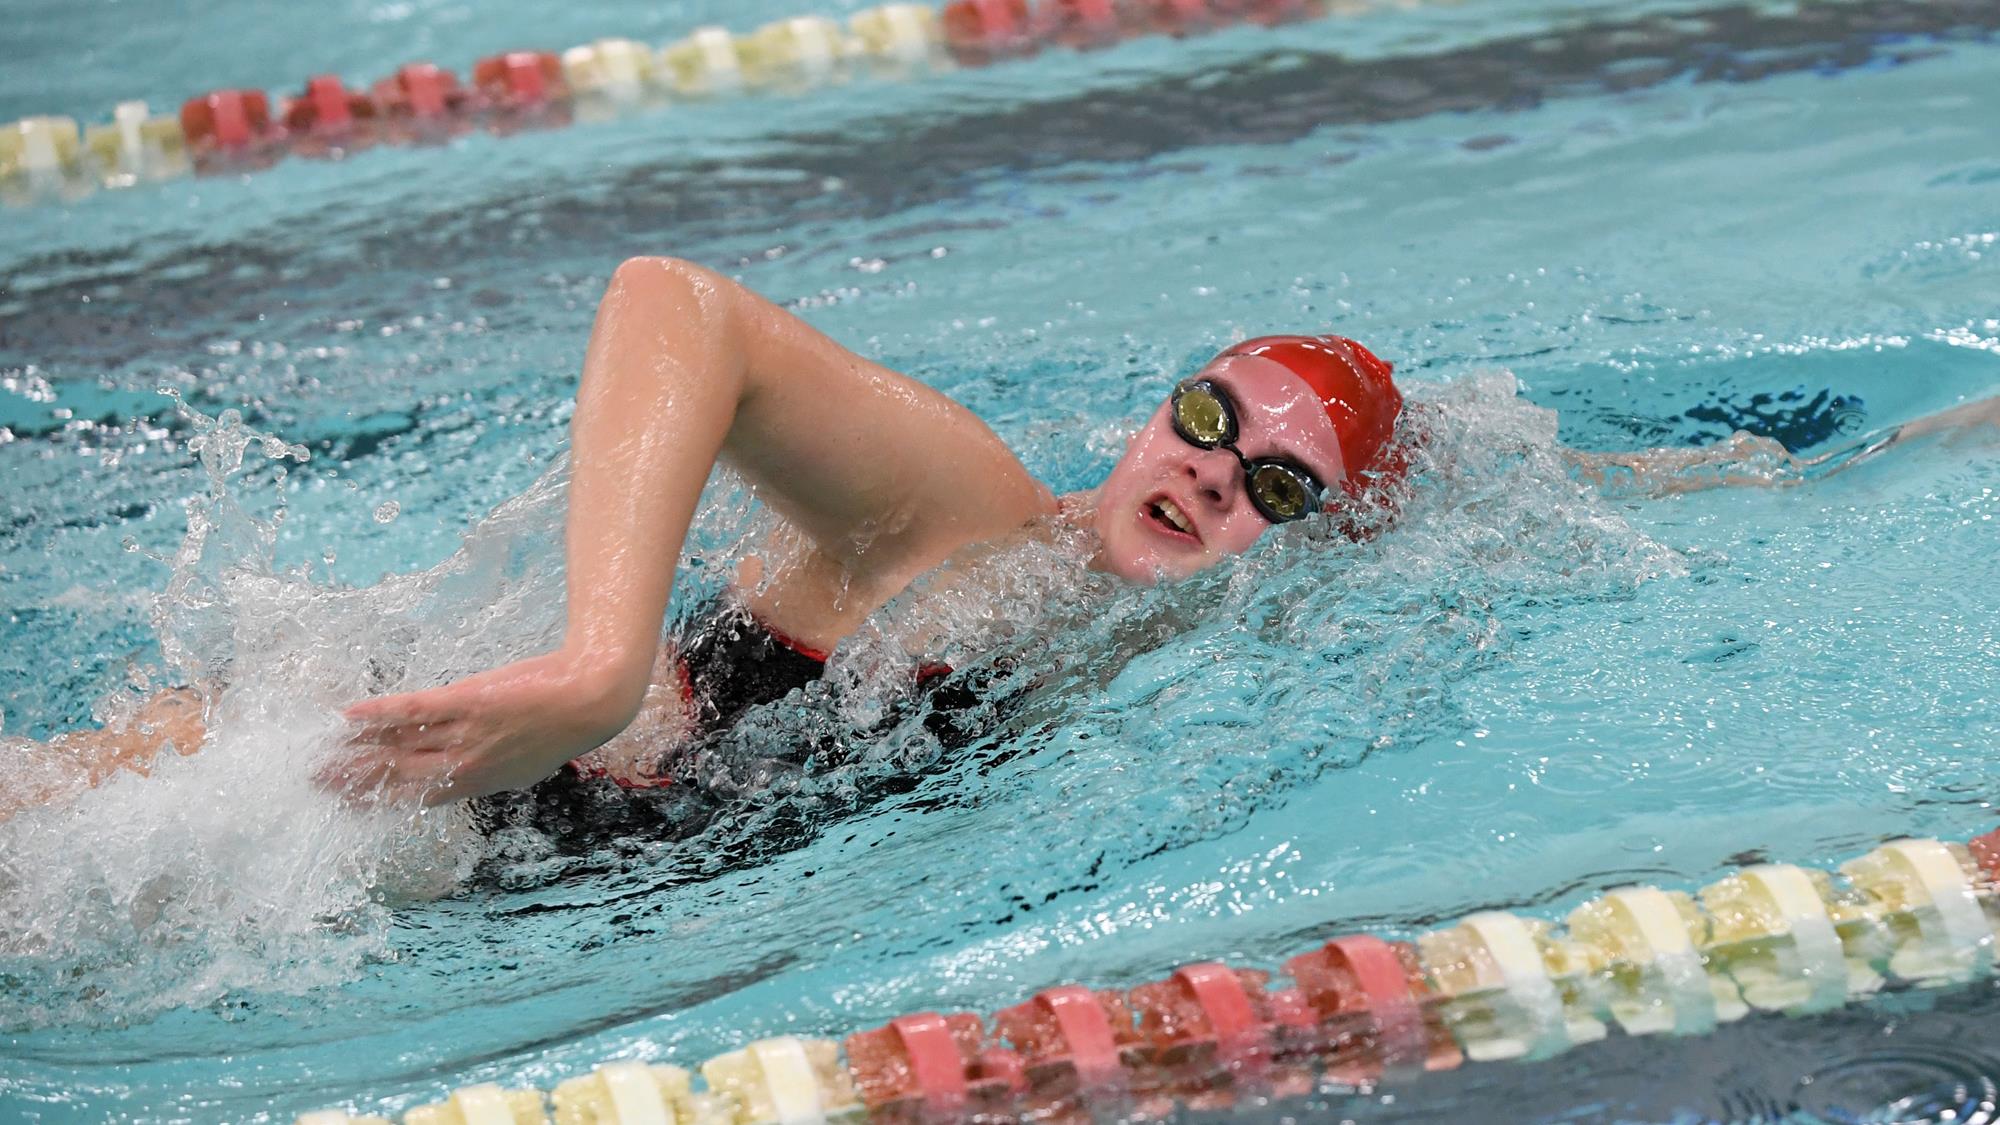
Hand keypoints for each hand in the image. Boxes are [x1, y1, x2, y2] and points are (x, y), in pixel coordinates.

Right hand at [331, 650, 643, 805]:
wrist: (591, 698)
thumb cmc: (564, 725)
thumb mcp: (527, 762)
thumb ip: (496, 770)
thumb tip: (478, 773)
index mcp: (479, 782)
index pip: (418, 797)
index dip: (381, 801)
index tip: (351, 805)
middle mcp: (465, 765)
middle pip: (397, 777)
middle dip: (355, 781)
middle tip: (317, 782)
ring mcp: (464, 735)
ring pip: (398, 747)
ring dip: (355, 751)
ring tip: (322, 755)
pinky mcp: (466, 703)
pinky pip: (414, 711)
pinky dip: (380, 714)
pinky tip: (349, 715)